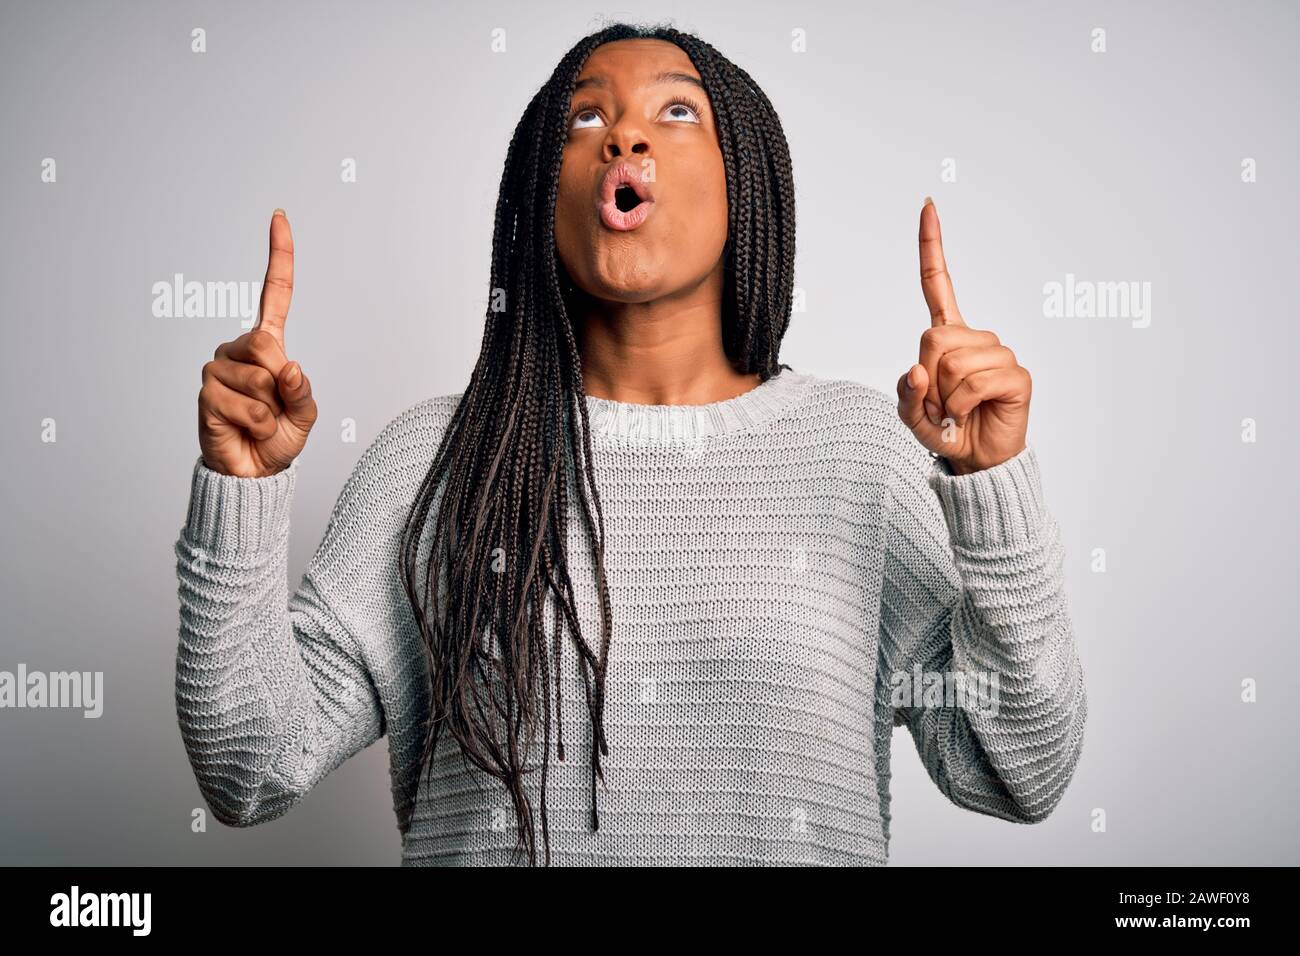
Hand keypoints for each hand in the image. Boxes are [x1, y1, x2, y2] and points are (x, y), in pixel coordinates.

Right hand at [198, 209, 317, 476]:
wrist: (253, 471)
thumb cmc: (278, 438)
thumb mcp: (305, 414)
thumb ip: (302, 391)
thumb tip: (288, 368)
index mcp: (269, 346)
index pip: (275, 294)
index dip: (279, 256)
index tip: (279, 217)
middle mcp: (240, 351)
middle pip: (266, 344)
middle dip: (279, 381)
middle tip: (274, 405)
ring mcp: (219, 369)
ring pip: (256, 378)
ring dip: (269, 409)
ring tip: (259, 421)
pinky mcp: (206, 393)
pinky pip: (243, 404)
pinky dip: (255, 423)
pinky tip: (245, 428)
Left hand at [896, 198, 1029, 474]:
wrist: (976, 460)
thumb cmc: (944, 429)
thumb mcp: (910, 414)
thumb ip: (905, 392)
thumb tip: (917, 370)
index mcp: (948, 336)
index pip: (938, 284)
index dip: (933, 246)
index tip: (929, 205)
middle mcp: (975, 339)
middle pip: (933, 339)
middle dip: (926, 378)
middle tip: (939, 403)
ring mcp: (999, 354)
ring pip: (952, 364)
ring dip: (944, 398)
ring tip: (955, 412)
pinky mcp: (1016, 375)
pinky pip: (973, 383)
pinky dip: (961, 406)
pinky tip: (967, 415)